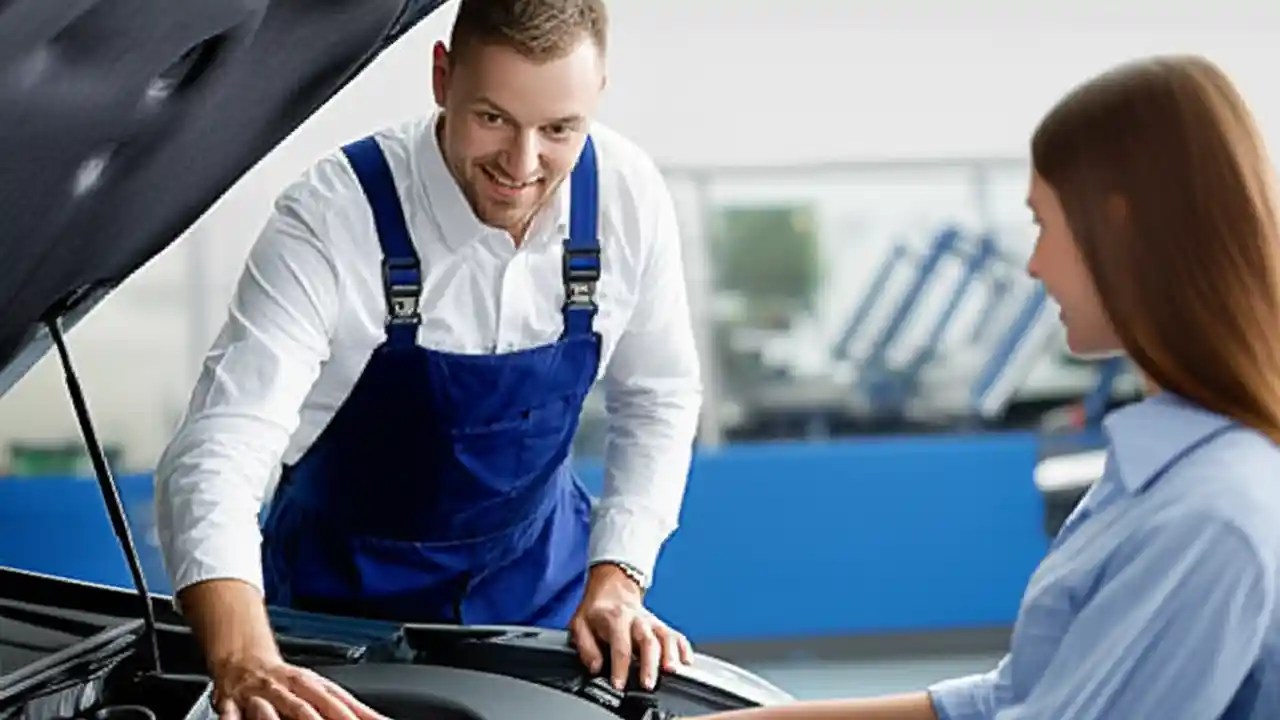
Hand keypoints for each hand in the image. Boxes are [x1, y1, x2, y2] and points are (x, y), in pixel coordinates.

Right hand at [211, 651, 387, 719]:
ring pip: (270, 712)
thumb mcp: (322, 689)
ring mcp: (260, 696)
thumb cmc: (289, 681)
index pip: (337, 703)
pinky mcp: (232, 703)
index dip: (353, 716)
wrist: (244, 659)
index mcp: (312, 686)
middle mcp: (287, 689)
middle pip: (305, 710)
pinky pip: (231, 714)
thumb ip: (353, 708)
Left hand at [569, 563, 693, 690]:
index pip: (620, 645)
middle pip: (648, 641)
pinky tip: (686, 662)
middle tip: (648, 684)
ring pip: (666, 637)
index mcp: (616, 618)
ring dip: (671, 656)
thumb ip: (585, 647)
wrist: (613, 588)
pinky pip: (676, 635)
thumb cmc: (596, 610)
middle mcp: (637, 620)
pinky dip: (684, 648)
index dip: (620, 667)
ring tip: (671, 672)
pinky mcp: (661, 626)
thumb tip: (595, 666)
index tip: (619, 684)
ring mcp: (652, 622)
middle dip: (650, 664)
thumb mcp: (579, 624)